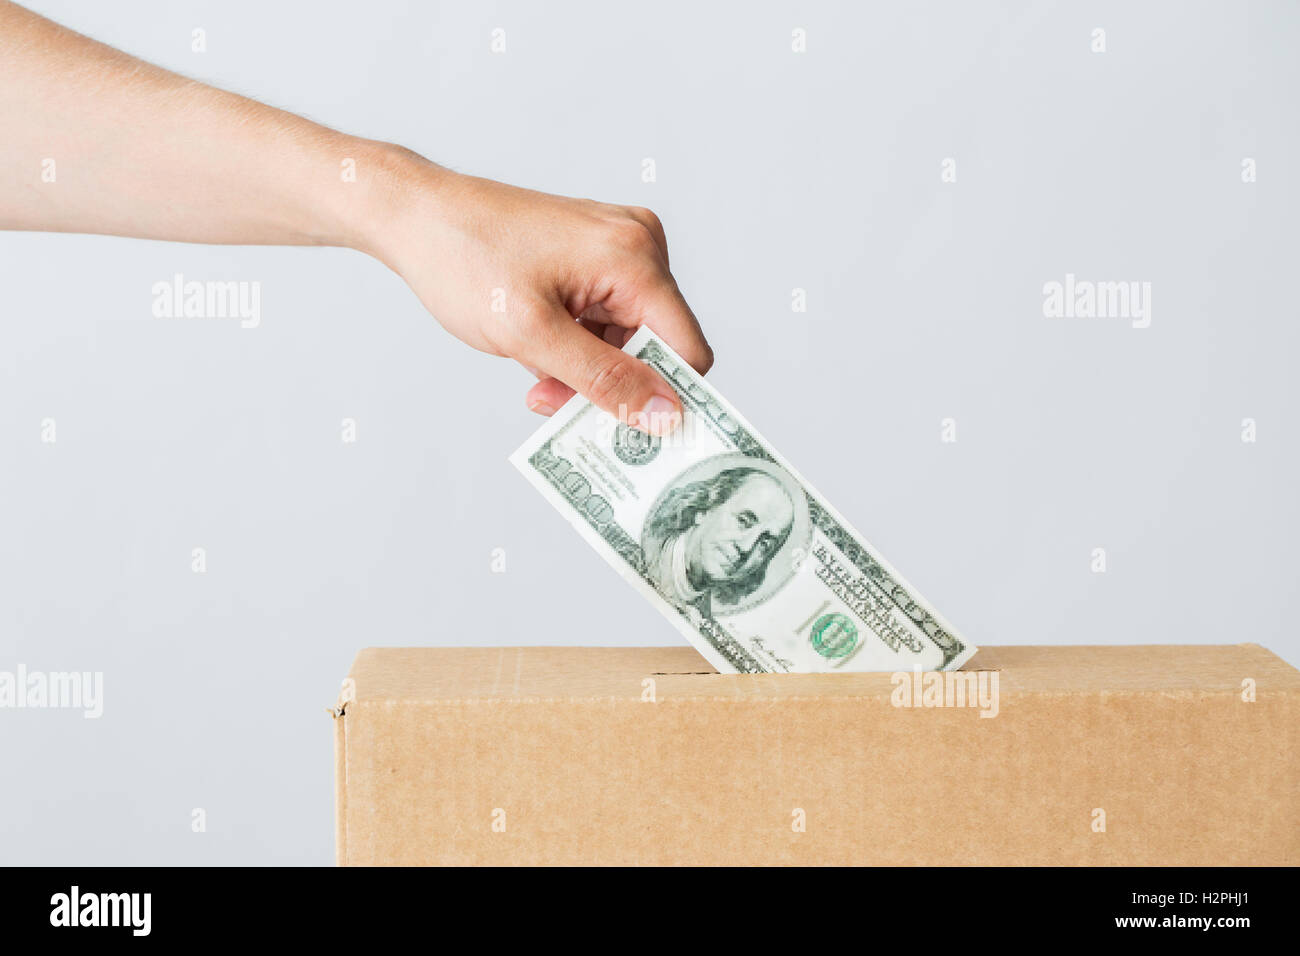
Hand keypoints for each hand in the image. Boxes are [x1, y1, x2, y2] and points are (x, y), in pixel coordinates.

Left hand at [362, 150, 712, 433]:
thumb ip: (605, 380)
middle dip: (610, 384)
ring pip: (631, 340)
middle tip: (549, 397)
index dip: (663, 398)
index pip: (687, 350)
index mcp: (635, 257)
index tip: (620, 430)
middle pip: (657, 347)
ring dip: (589, 370)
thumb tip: (666, 415)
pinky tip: (539, 347)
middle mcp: (640, 245)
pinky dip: (580, 346)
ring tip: (535, 371)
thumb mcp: (533, 336)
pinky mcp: (600, 255)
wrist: (418, 216)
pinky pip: (610, 320)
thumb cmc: (465, 259)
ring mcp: (620, 247)